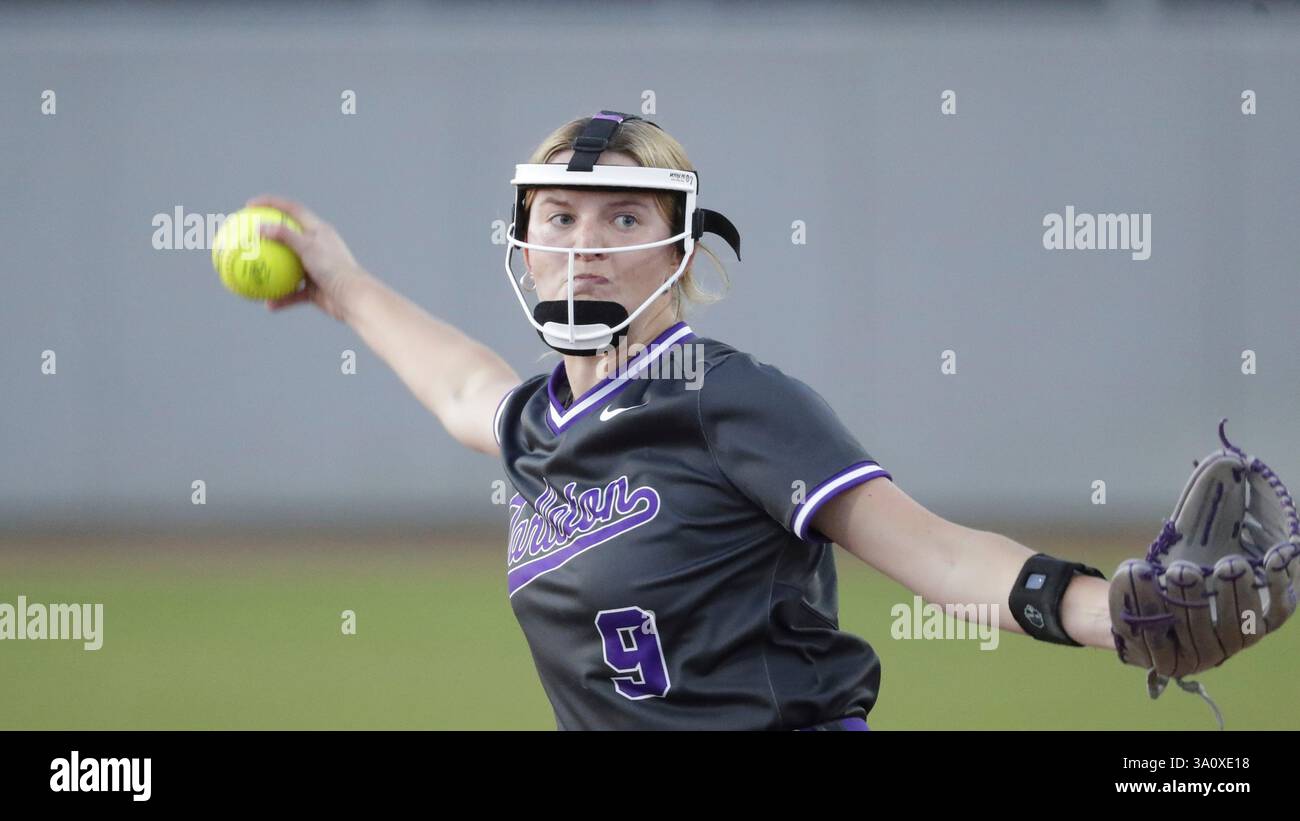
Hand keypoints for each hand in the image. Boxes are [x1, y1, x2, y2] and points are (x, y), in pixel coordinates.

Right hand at [244, 194, 373, 322]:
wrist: (354, 298)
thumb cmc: (334, 268)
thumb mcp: (308, 248)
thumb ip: (284, 235)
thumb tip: (258, 226)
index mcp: (318, 231)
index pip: (292, 210)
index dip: (271, 203)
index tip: (249, 205)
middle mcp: (317, 248)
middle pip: (287, 237)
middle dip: (267, 236)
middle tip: (245, 235)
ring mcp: (315, 269)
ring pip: (287, 268)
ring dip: (270, 271)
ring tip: (250, 271)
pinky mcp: (315, 289)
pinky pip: (293, 293)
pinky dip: (282, 299)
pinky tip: (268, 305)